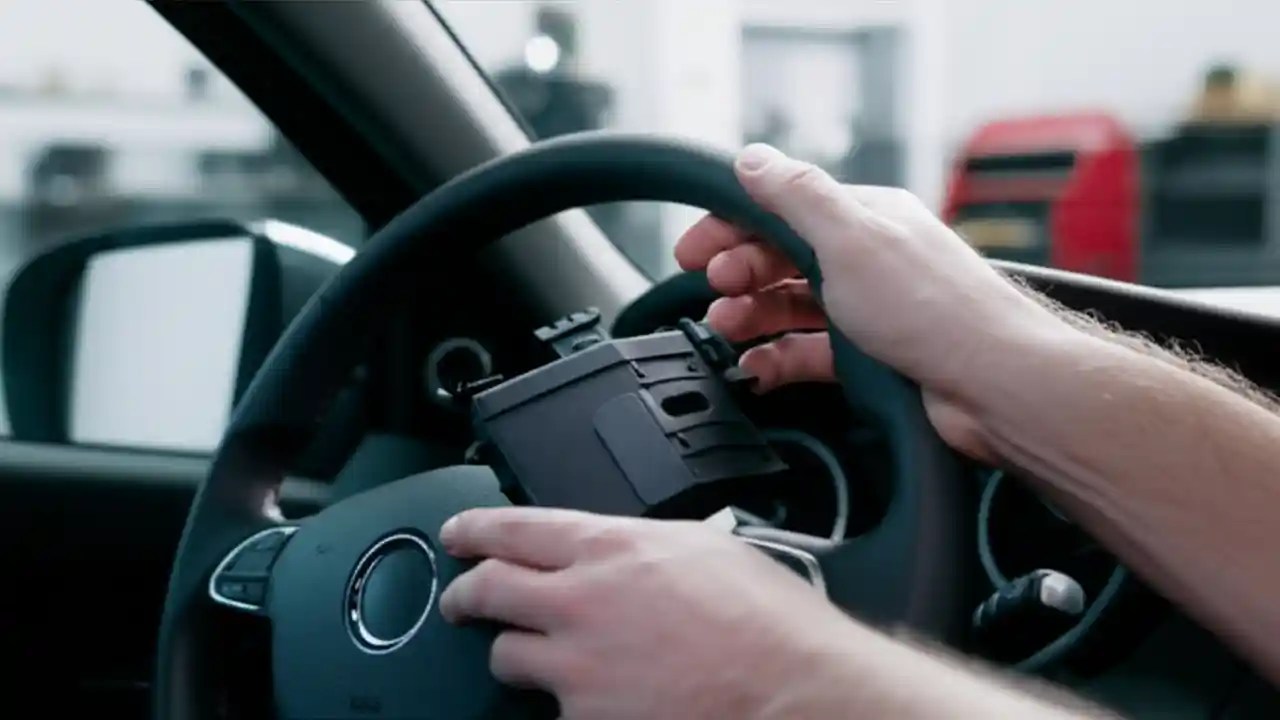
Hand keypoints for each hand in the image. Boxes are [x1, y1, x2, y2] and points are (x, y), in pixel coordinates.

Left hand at [439, 507, 869, 719]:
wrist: (795, 691)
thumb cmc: (768, 622)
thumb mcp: (703, 548)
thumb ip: (640, 546)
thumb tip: (617, 552)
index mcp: (609, 548)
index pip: (511, 528)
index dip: (474, 528)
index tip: (458, 533)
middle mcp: (579, 604)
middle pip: (486, 591)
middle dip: (465, 593)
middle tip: (461, 598)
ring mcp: (577, 671)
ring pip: (507, 658)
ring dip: (519, 654)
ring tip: (550, 658)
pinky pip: (555, 710)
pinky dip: (572, 705)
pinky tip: (606, 700)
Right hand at [674, 144, 1068, 459]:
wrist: (994, 385)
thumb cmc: (935, 308)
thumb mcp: (850, 238)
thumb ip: (796, 196)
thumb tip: (753, 158)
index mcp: (865, 216)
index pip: (782, 208)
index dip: (730, 227)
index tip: (691, 253)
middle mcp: (868, 257)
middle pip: (782, 258)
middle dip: (738, 274)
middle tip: (713, 294)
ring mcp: (870, 308)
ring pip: (792, 306)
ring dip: (752, 316)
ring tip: (726, 331)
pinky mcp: (872, 355)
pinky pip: (809, 351)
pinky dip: (777, 359)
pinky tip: (757, 368)